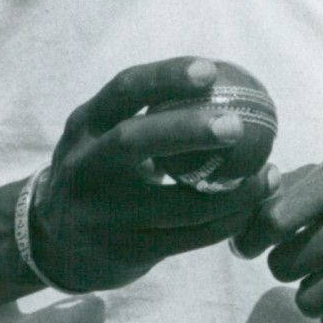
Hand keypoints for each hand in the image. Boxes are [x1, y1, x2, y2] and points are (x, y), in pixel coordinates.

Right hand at [31, 58, 278, 292]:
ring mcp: (102, 214)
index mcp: (84, 127)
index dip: (165, 77)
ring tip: (268, 175)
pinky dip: (226, 222)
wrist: (54, 244)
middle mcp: (85, 166)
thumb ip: (147, 115)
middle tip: (237, 125)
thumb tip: (228, 83)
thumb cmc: (100, 175)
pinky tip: (251, 207)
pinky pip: (188, 238)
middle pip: (134, 141)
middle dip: (188, 130)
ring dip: (231, 192)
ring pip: (175, 204)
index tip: (210, 71)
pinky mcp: (124, 251)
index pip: (122, 90)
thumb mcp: (102, 138)